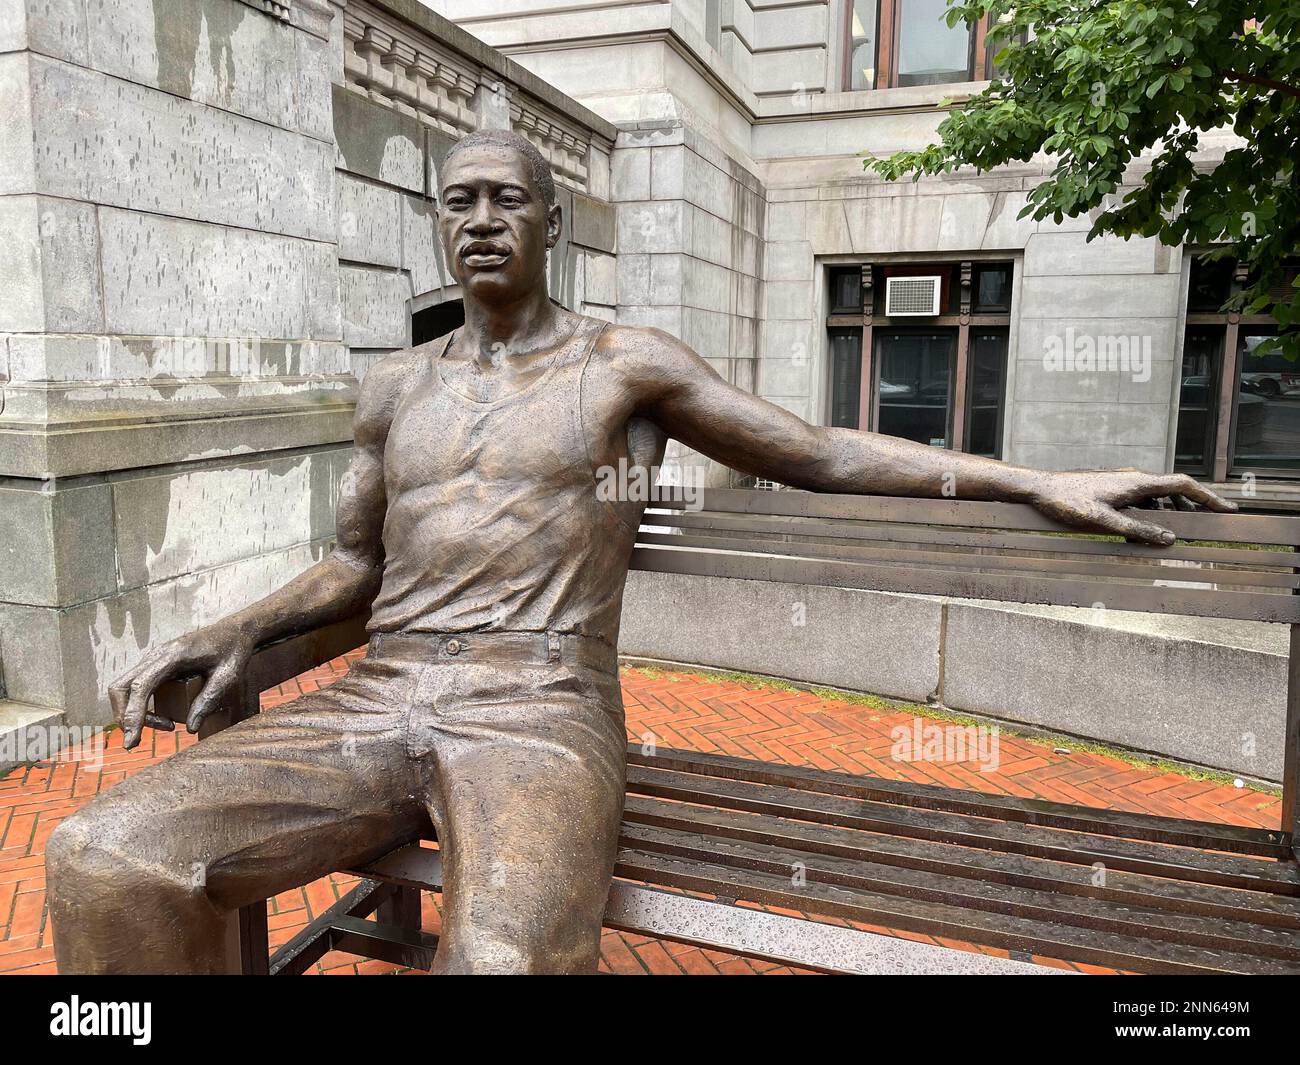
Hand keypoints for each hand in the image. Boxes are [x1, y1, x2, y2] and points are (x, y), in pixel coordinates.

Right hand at [108, 622, 255, 748]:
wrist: (233, 631)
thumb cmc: (232, 651)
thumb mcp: (228, 676)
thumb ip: (209, 699)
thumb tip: (191, 728)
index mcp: (173, 655)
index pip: (141, 686)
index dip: (133, 714)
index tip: (133, 740)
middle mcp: (156, 655)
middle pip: (120, 687)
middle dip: (124, 716)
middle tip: (139, 741)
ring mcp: (153, 659)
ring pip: (124, 688)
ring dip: (132, 712)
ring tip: (166, 726)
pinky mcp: (155, 665)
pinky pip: (136, 687)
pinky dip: (140, 706)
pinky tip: (164, 718)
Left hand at [1028, 470, 1236, 544]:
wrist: (1039, 488)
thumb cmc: (1068, 502)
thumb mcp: (1103, 521)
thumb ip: (1137, 530)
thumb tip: (1170, 539)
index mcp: (1137, 483)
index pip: (1184, 484)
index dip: (1208, 497)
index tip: (1228, 509)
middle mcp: (1134, 479)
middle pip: (1174, 490)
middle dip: (1194, 507)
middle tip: (1209, 524)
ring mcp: (1123, 484)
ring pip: (1156, 498)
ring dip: (1169, 514)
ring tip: (1176, 535)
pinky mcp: (1112, 491)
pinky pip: (1139, 502)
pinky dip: (1147, 517)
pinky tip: (1139, 537)